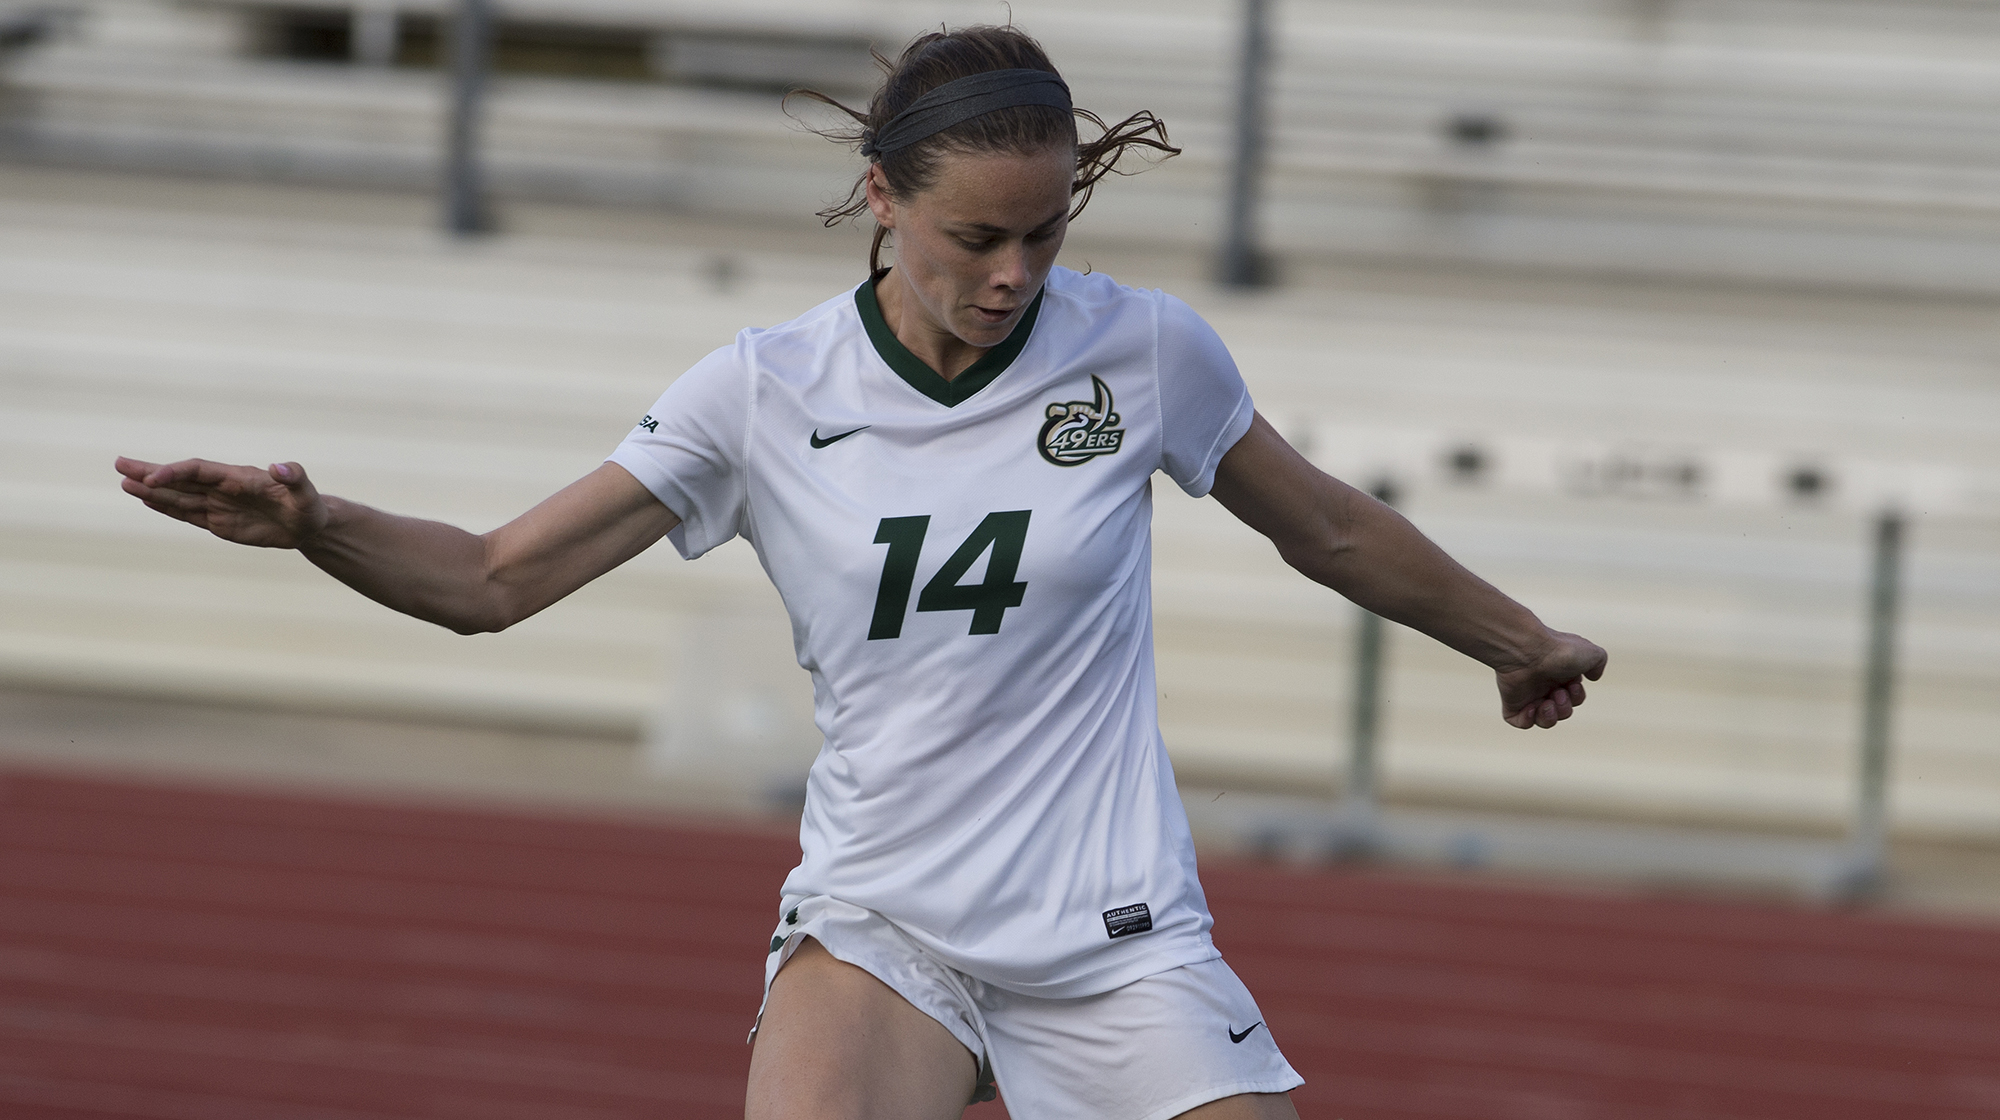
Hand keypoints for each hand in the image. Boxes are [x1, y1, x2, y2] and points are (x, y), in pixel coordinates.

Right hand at [115, 456, 328, 548]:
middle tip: (119, 464)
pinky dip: (167, 508)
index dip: (175, 473)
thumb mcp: (307, 493)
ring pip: (179, 497)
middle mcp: (222, 488)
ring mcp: (218, 505)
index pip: (199, 471)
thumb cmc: (308, 505)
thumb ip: (295, 477)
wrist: (308, 525)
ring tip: (124, 484)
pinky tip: (148, 501)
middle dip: (150, 473)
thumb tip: (280, 466)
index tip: (152, 479)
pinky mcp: (219, 523)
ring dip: (152, 492)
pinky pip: (188, 514)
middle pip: (180, 478)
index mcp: (238, 477)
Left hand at [1496, 630, 1607, 728]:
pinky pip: (1520, 721)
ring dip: (1550, 717)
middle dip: (1564, 708)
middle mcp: (1544, 684)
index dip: (1577, 697)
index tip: (1572, 683)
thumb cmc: (1560, 650)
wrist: (1528, 650)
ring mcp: (1527, 693)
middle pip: (1561, 711)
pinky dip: (1528, 720)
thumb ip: (1598, 664)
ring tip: (1547, 703)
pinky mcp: (1512, 701)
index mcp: (1561, 674)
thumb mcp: (1592, 653)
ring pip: (1543, 720)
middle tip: (1558, 693)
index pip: (1574, 697)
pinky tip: (1531, 707)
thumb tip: (1593, 677)